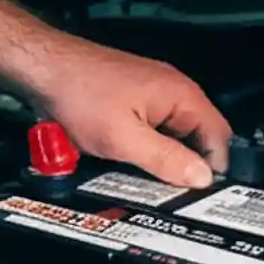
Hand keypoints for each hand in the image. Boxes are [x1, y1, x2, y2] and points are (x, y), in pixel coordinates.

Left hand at [35, 34, 232, 187]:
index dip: (213, 168)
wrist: (44, 68)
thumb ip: (166, 159)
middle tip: (173, 193)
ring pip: (174, 136)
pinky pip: (153, 130)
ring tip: (148, 179)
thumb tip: (202, 178)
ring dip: (165, 159)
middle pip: (198, 137)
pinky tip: (131, 162)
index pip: (219, 137)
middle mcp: (173, 91)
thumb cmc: (80, 93)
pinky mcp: (134, 100)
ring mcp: (153, 94)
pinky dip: (147, 148)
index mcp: (181, 95)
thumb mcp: (124, 138)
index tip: (199, 194)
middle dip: (188, 165)